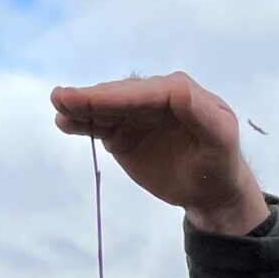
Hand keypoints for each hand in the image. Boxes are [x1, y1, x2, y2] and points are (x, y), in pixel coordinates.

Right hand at [49, 72, 269, 234]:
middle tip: (62, 97)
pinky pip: (100, 127)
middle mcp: (152, 97)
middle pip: (119, 96)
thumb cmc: (220, 160)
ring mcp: (135, 115)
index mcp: (177, 91)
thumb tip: (177, 89)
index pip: (143, 92)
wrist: (210, 188)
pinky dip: (82, 124)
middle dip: (91, 97)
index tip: (92, 99)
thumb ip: (201, 113)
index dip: (117, 95)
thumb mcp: (220, 136)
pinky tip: (64, 122)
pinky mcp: (123, 135)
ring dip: (81, 107)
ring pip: (105, 109)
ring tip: (58, 105)